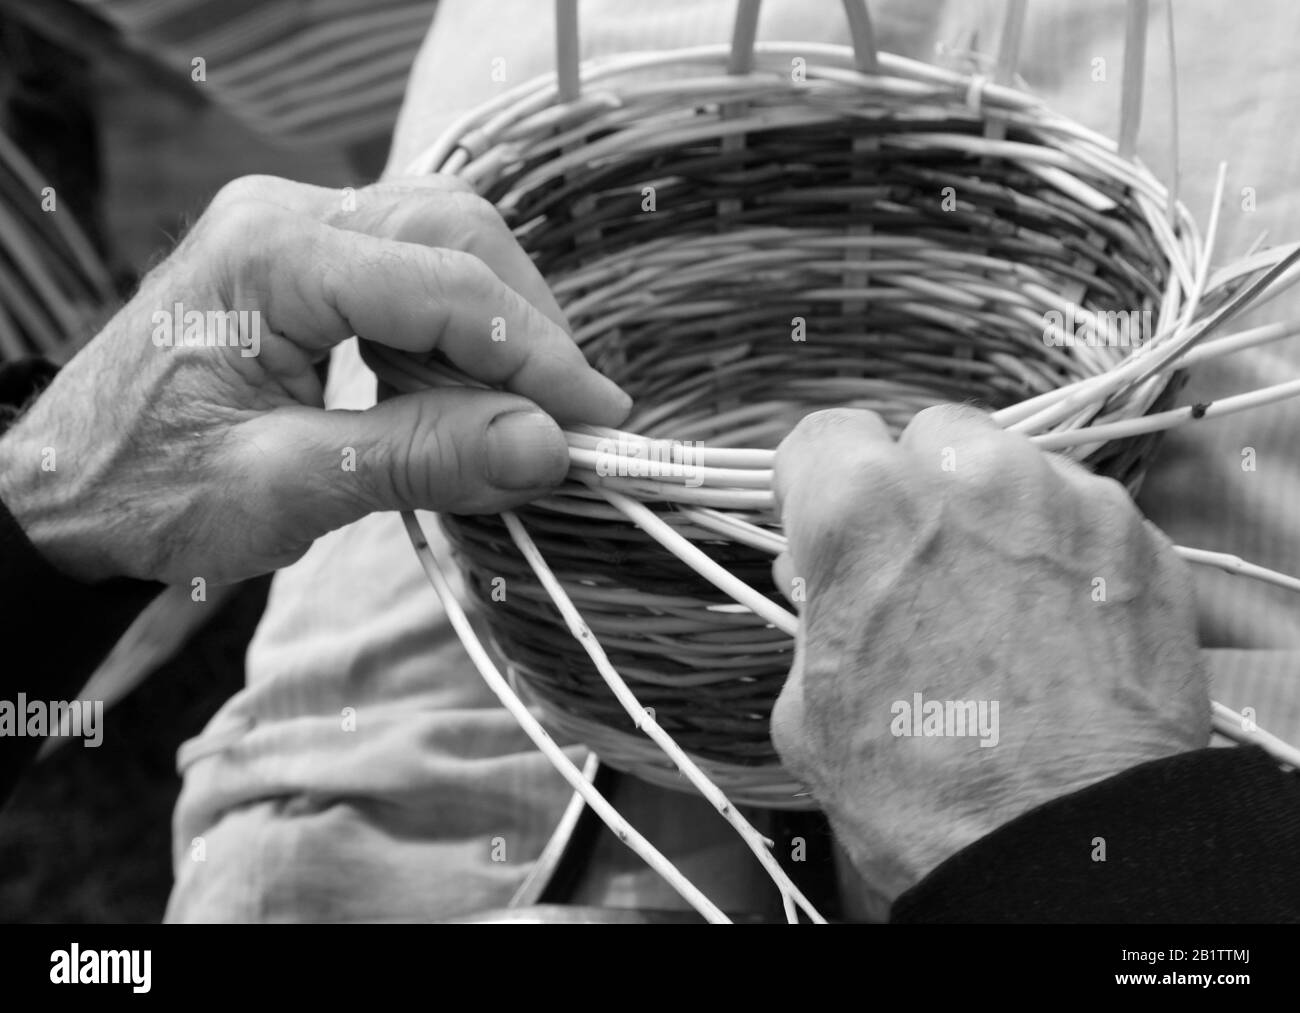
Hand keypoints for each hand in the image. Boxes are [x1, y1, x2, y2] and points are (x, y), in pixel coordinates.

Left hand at [0, 175, 628, 584]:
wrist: (62, 489)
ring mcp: (297, 228)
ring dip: (499, 330)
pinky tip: (455, 400)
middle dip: (529, 327)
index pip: (446, 286)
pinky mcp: (308, 260)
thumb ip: (420, 459)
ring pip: (447, 245)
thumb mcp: (286, 488)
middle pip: (459, 234)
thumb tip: (548, 447)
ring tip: (512, 420)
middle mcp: (288, 214)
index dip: (538, 355)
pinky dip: (456, 337)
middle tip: (570, 418)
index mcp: (272, 255)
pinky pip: (415, 274)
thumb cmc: (148, 491)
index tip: (600, 421)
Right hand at [769, 406, 1208, 914]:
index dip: (816, 485)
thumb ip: (813, 612)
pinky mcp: (1136, 537)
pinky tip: (1059, 623)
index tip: (826, 525)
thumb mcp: (808, 707)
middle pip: (925, 440)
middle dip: (914, 490)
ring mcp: (1063, 499)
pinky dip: (1061, 550)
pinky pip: (1079, 515)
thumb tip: (822, 579)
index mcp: (864, 509)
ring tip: (999, 603)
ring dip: (992, 515)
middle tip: (918, 568)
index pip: (822, 437)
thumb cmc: (920, 790)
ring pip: (1009, 470)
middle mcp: (967, 478)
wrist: (1064, 850)